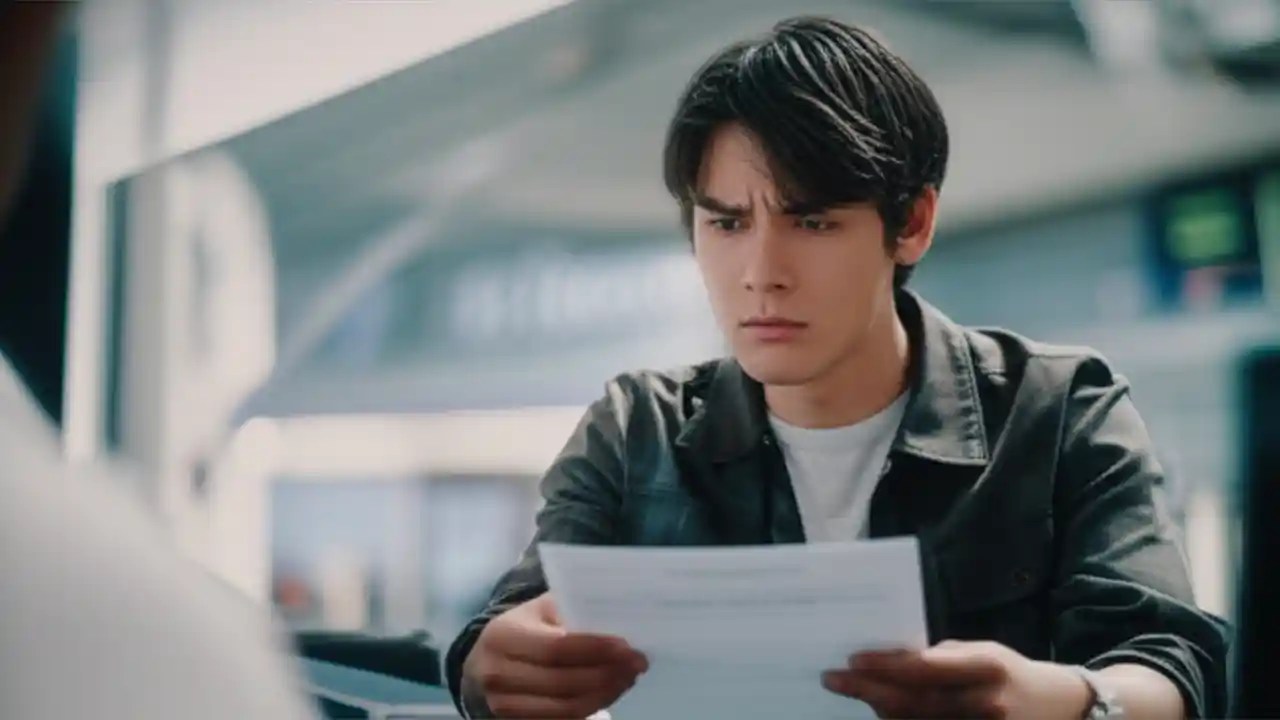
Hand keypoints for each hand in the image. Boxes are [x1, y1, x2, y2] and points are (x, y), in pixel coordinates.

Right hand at [464, 593, 648, 718]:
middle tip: (638, 663)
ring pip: (566, 708)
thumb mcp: (542, 608)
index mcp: (503, 636)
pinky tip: (611, 690)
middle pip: (563, 682)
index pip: (556, 648)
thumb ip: (573, 611)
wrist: (487, 657)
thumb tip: (620, 620)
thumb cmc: (525, 625)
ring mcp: (504, 704)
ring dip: (605, 694)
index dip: (595, 650)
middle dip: (607, 674)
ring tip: (629, 677)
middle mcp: (497, 674)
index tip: (628, 647)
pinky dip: (593, 706)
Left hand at [822, 640, 1091, 719]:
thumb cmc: (1011, 672)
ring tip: (854, 690)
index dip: (885, 666)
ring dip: (879, 710)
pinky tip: (881, 712)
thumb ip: (941, 658)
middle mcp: (986, 704)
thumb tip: (891, 660)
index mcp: (987, 667)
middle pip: (914, 703)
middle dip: (868, 690)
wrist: (1061, 709)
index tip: (851, 659)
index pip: (925, 668)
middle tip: (833, 678)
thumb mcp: (981, 652)